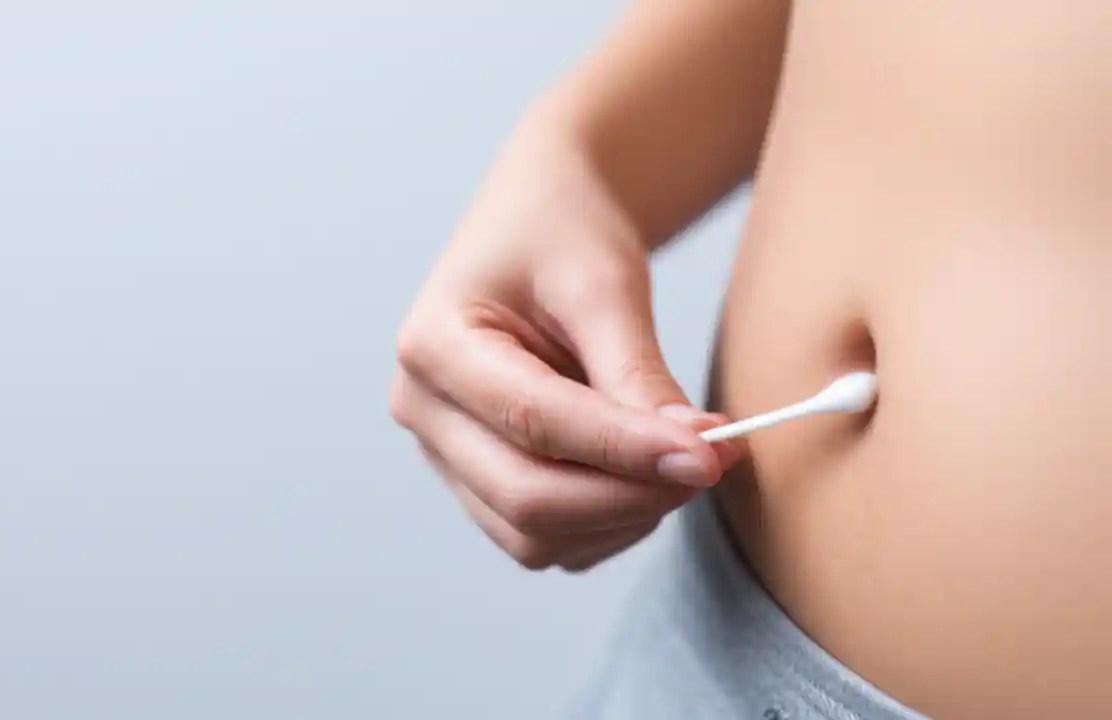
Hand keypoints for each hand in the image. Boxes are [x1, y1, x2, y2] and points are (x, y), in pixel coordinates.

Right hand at [390, 119, 739, 571]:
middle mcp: (423, 409)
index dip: (626, 447)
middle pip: (524, 496)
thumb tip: (692, 456)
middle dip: (628, 494)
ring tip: (680, 459)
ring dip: (620, 518)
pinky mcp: (478, 481)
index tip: (710, 453)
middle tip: (710, 461)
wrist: (537, 220)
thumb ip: (638, 373)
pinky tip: (644, 476)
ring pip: (533, 537)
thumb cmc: (561, 231)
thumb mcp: (604, 282)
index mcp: (434, 344)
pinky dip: (604, 526)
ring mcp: (445, 453)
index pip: (533, 420)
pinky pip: (542, 540)